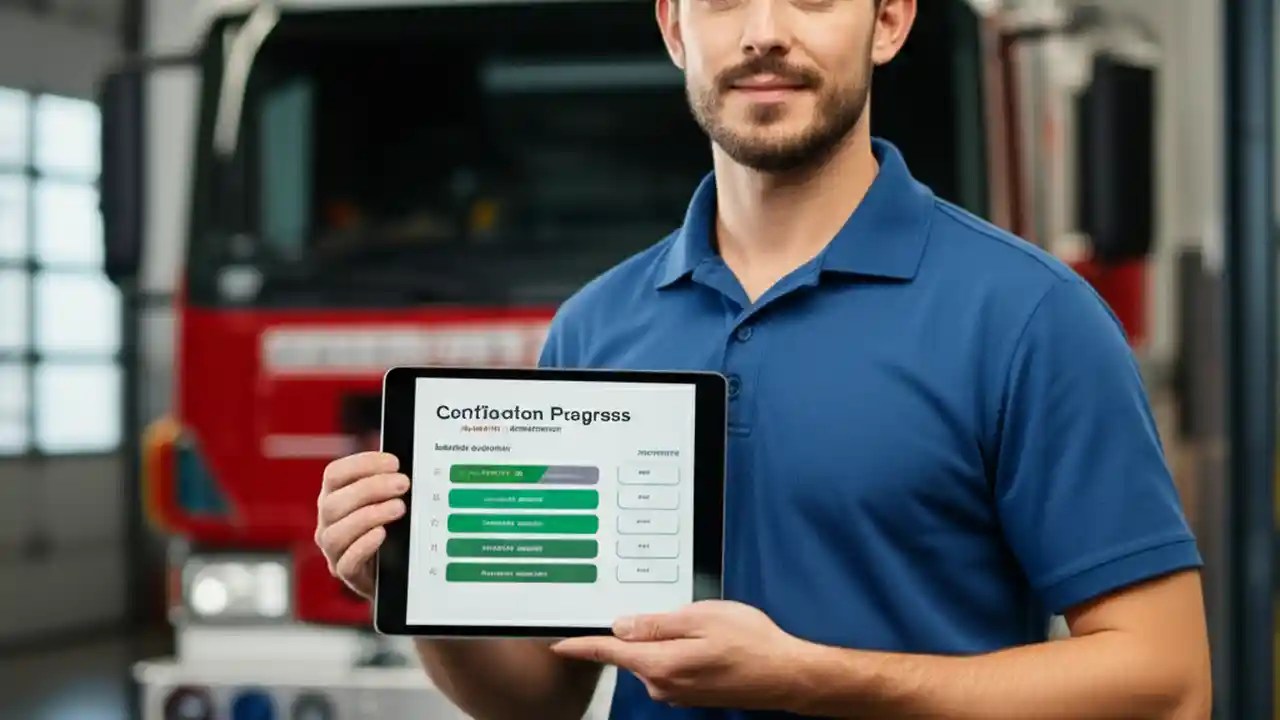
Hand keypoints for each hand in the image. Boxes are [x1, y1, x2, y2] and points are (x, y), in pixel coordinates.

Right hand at [315, 451, 408, 599]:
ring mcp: (333, 549)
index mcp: (334, 497)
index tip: (393, 463)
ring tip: (398, 508)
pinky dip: (364, 545)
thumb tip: (402, 470)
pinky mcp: (345, 572)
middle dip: (371, 488)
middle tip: (402, 484)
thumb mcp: (383, 501)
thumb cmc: (387, 530)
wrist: (390, 569)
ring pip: (336, 533)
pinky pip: (347, 562)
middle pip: (334, 502)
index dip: (362, 464)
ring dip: (370, 516)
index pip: (334, 474)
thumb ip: (387, 484)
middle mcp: (328, 522)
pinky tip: (382, 534)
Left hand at [550, 600, 809, 709]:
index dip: (581, 646)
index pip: (609, 653)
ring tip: (705, 629)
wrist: (785, 674)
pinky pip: (669, 667)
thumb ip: (657, 623)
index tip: (558, 644)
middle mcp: (662, 685)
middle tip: (679, 613)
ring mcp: (677, 693)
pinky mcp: (690, 694)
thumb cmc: (750, 642)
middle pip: (631, 654)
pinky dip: (678, 651)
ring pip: (652, 659)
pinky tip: (707, 643)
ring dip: (665, 640)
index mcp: (660, 664)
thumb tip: (620, 626)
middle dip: (641, 631)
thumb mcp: (702, 618)